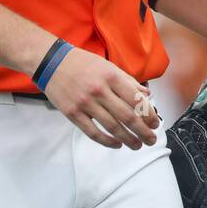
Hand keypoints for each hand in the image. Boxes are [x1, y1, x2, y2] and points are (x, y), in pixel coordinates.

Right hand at [44, 47, 160, 149]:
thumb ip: (128, 81)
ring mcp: (85, 103)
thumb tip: (146, 95)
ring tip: (137, 145)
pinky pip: (93, 132)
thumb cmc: (82, 63)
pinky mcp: (73, 113)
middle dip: (143, 131)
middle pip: (127, 117)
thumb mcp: (108, 66)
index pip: (136, 100)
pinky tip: (117, 144)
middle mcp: (100, 90)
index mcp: (111, 77)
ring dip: (128, 139)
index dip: (149, 115)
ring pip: (112, 127)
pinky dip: (107, 141)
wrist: (51, 62)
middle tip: (151, 139)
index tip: (155, 123)